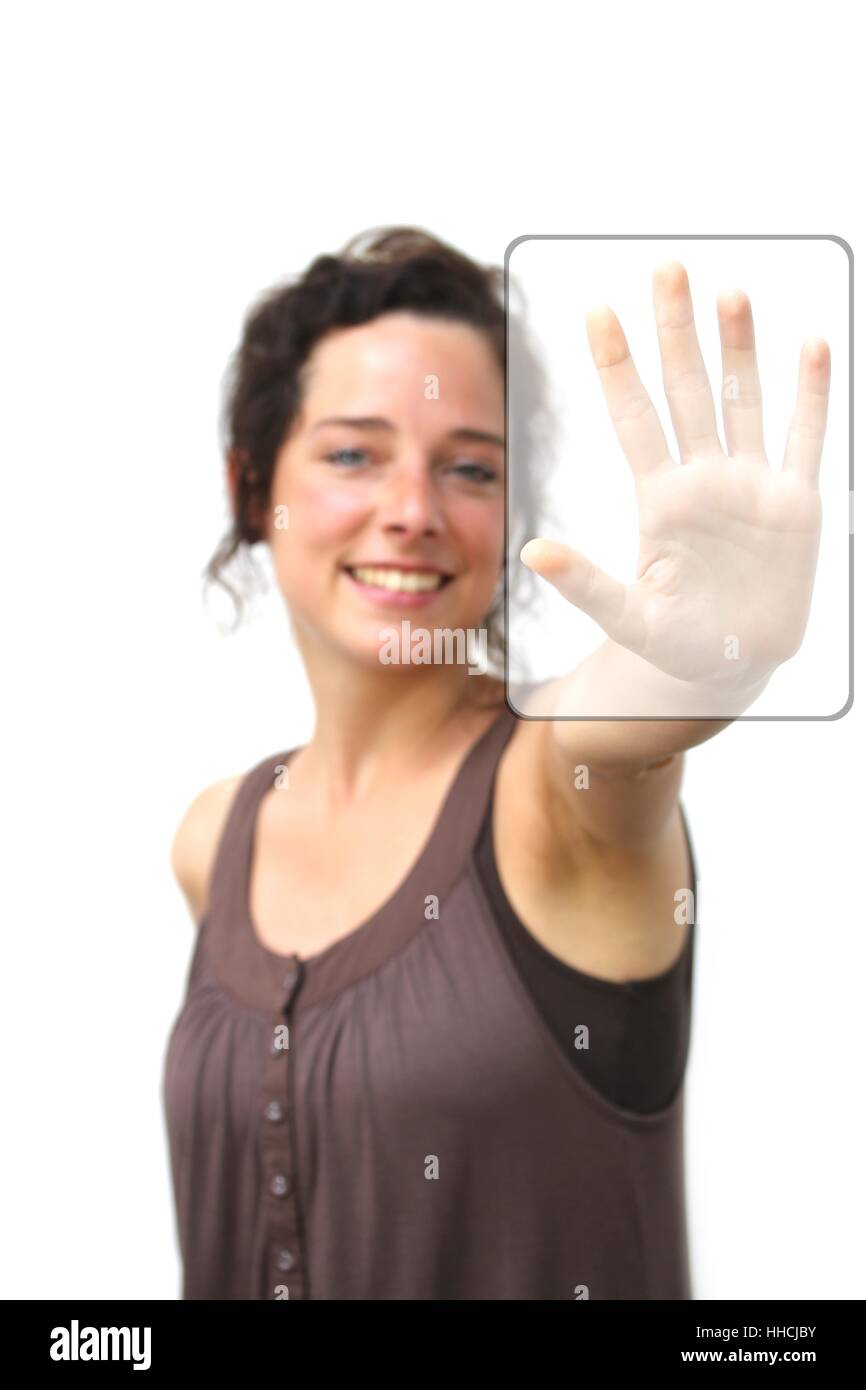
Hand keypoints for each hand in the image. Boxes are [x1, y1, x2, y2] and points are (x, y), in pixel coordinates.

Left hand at [520, 262, 829, 692]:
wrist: (729, 668)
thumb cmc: (673, 645)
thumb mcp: (629, 620)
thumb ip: (587, 586)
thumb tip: (532, 554)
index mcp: (661, 500)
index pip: (633, 417)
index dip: (617, 366)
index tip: (595, 312)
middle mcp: (704, 480)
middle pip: (687, 391)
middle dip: (677, 332)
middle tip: (667, 269)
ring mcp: (751, 486)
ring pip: (744, 402)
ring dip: (740, 350)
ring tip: (730, 293)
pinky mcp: (795, 506)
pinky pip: (805, 440)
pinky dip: (810, 396)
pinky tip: (812, 346)